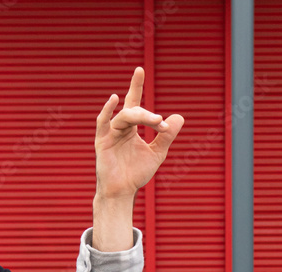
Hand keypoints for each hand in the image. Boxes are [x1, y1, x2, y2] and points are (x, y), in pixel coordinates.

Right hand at [95, 66, 183, 200]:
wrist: (122, 192)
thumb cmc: (135, 174)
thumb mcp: (156, 153)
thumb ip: (166, 136)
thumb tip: (179, 117)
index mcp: (130, 128)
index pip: (134, 102)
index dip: (136, 85)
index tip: (140, 69)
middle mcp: (119, 127)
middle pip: (133, 111)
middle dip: (147, 113)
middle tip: (161, 122)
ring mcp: (109, 133)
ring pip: (124, 117)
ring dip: (140, 117)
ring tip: (155, 121)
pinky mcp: (101, 142)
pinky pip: (102, 122)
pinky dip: (107, 111)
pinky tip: (113, 100)